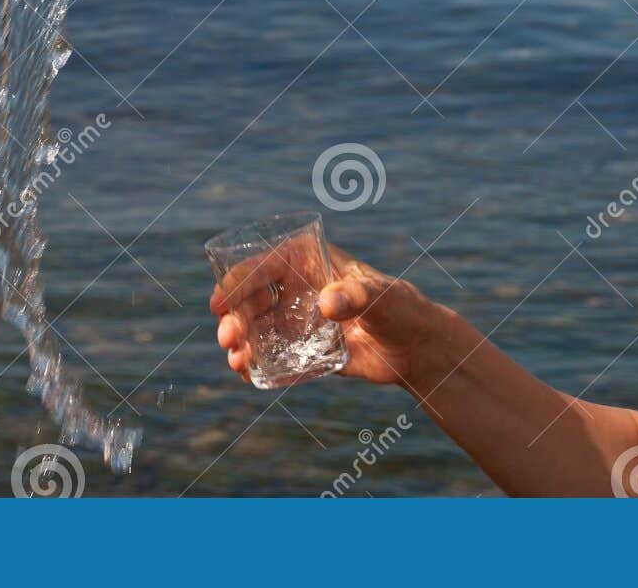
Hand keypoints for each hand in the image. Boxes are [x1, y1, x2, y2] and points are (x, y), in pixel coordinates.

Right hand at [209, 241, 439, 387]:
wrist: (417, 349)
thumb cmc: (403, 309)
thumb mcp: (383, 296)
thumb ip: (358, 295)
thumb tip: (328, 303)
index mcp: (312, 262)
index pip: (266, 264)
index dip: (238, 280)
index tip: (220, 301)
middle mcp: (300, 289)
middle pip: (253, 298)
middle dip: (235, 317)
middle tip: (229, 338)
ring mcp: (301, 321)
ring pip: (258, 329)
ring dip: (241, 342)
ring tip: (237, 361)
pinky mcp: (305, 350)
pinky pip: (274, 356)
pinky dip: (258, 365)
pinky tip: (251, 375)